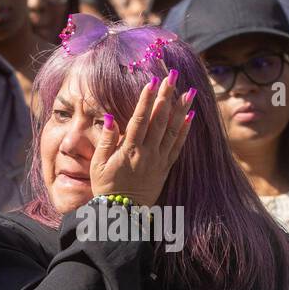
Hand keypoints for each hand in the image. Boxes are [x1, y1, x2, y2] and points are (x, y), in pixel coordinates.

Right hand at [89, 68, 194, 207]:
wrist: (123, 213)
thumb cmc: (106, 188)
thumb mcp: (98, 164)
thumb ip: (106, 140)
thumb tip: (110, 118)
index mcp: (129, 150)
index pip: (140, 119)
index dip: (146, 99)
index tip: (152, 82)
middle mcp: (147, 153)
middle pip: (159, 120)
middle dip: (167, 96)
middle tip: (174, 77)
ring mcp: (159, 160)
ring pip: (172, 130)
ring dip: (181, 109)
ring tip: (189, 91)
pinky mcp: (165, 168)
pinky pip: (177, 146)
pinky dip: (184, 130)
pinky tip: (190, 116)